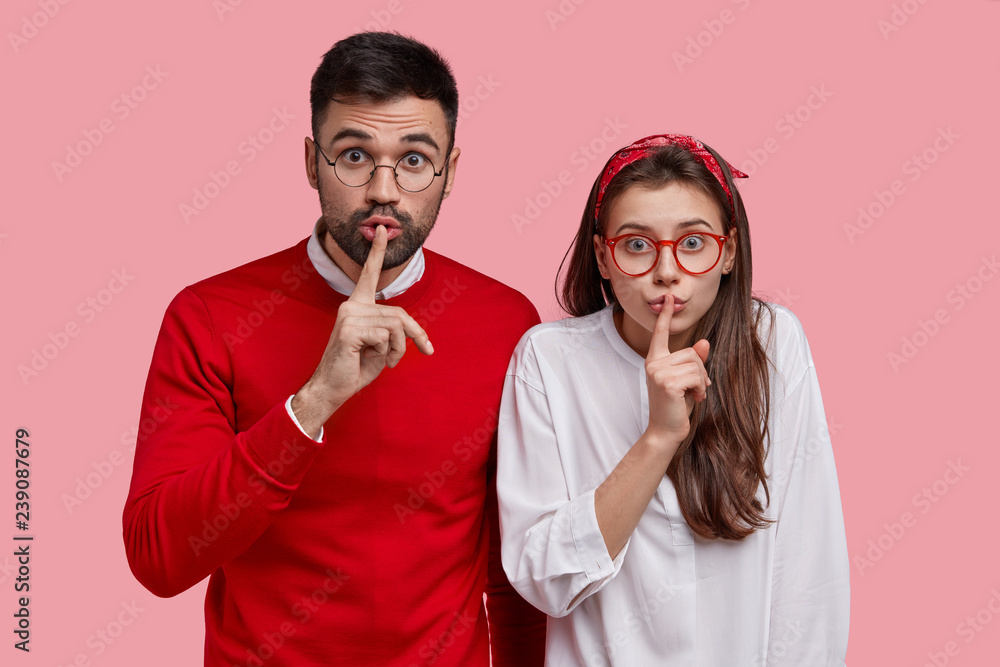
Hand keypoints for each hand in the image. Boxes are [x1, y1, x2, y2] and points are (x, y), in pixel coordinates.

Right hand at [294, 226, 433, 424]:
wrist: (333, 388)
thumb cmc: (357, 367)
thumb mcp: (383, 345)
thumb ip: (395, 330)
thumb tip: (412, 330)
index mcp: (357, 305)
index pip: (369, 275)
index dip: (377, 252)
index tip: (382, 229)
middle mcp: (351, 305)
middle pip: (400, 312)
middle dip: (415, 336)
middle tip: (421, 352)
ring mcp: (348, 315)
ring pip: (395, 326)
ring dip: (398, 349)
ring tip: (386, 360)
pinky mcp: (349, 329)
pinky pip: (385, 336)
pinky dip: (386, 352)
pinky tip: (367, 357)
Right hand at [643, 295, 710, 449]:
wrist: (665, 431)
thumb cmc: (675, 407)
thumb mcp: (685, 380)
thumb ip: (692, 361)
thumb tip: (704, 342)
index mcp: (655, 360)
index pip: (660, 334)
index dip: (665, 315)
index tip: (669, 298)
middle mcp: (653, 363)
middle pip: (691, 353)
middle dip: (700, 371)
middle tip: (696, 389)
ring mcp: (658, 372)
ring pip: (696, 364)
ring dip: (701, 381)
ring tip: (694, 395)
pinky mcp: (667, 383)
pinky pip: (696, 376)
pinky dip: (700, 389)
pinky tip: (693, 399)